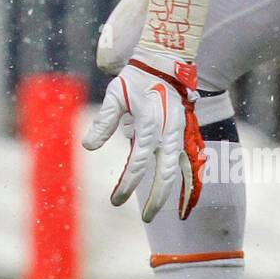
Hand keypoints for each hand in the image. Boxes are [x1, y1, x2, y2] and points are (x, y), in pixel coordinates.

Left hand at [82, 51, 205, 221]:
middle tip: (145, 217)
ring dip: (177, 191)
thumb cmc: (135, 79)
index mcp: (149, 125)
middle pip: (165, 172)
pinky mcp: (185, 131)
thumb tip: (88, 147)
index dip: (127, 184)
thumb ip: (103, 123)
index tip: (116, 200)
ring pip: (183, 168)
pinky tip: (188, 194)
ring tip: (173, 212)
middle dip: (157, 197)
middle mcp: (168, 132)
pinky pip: (191, 159)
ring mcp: (180, 132)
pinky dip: (191, 177)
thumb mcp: (115, 96)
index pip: (138, 162)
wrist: (164, 61)